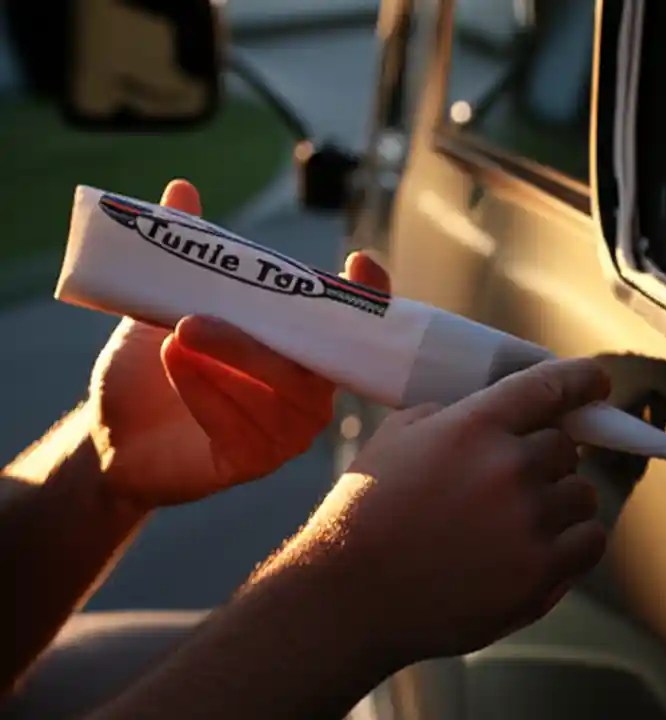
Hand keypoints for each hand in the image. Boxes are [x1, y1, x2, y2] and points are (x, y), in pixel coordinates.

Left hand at [86, 179, 390, 507]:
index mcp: (303, 343)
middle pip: (312, 362)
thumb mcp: (165, 303)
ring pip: (280, 396)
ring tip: (173, 342)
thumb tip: (180, 189)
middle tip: (193, 317)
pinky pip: (247, 430)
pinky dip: (210, 399)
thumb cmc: (153, 368)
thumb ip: (184, 254)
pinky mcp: (258, 460)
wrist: (113, 433)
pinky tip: (177, 376)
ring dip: (225, 365)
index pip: (355, 320)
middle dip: (255, 340)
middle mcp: (310, 386)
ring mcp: (289, 428)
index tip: (360, 263)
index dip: (370, 295)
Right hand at [294, 359, 610, 661]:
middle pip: (565, 447)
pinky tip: (544, 545)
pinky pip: (590, 541)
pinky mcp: (541, 575)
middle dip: (545, 458)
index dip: (582, 380)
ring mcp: (530, 524)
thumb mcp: (398, 436)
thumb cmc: (365, 512)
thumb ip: (454, 414)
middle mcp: (511, 469)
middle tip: (514, 479)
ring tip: (523, 517)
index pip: (550, 386)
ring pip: (582, 494)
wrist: (350, 597)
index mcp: (475, 426)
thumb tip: (502, 414)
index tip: (596, 382)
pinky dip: (574, 540)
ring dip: (561, 500)